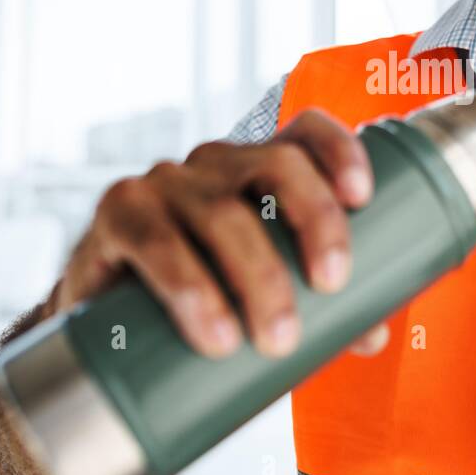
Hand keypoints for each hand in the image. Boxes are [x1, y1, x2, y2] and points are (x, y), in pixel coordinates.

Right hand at [47, 108, 389, 360]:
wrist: (103, 331)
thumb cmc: (203, 302)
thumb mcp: (263, 299)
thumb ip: (318, 312)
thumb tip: (372, 335)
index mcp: (257, 172)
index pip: (304, 134)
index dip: (339, 150)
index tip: (363, 196)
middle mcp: (213, 164)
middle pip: (276, 166)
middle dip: (315, 219)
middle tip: (333, 286)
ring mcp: (162, 184)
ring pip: (221, 211)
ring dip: (258, 275)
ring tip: (278, 340)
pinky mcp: (116, 216)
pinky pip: (156, 243)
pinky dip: (191, 290)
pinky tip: (216, 333)